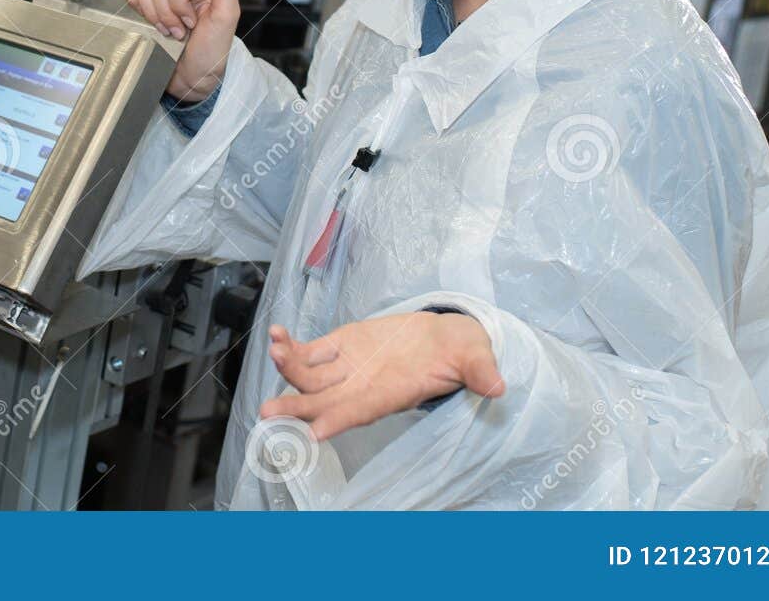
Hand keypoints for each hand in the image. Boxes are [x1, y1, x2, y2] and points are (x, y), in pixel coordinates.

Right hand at [124, 0, 238, 101]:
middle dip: (168, 14)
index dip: (180, 4)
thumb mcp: (227, 16)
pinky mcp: (147, 3)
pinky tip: (152, 23)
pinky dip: (139, 8)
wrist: (193, 76)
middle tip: (180, 31)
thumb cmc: (211, 51)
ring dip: (155, 16)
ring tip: (169, 31)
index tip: (191, 22)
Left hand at [259, 312, 504, 440]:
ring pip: (310, 376)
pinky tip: (276, 336)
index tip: (315, 432)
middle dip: (297, 407)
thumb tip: (499, 386)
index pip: (362, 412)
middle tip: (269, 413)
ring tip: (273, 353)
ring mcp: (348, 367)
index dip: (339, 420)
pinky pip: (309, 350)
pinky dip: (291, 346)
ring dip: (288, 370)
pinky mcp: (340, 346)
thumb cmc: (460, 353)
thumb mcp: (476, 359)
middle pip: (324, 402)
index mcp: (392, 394)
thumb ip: (481, 372)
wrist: (445, 338)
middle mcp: (363, 387)